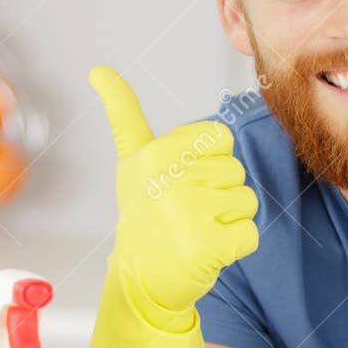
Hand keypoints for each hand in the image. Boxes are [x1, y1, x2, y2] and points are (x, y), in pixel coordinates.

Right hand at [93, 67, 258, 320]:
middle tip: (187, 213)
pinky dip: (236, 246)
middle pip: (235, 170)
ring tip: (196, 230)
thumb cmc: (144, 213)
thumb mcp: (131, 159)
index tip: (181, 181)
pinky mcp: (207, 246)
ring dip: (229, 219)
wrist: (140, 280)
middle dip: (220, 193)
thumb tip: (97, 67)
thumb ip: (122, 112)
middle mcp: (167, 180)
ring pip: (246, 200)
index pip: (220, 138)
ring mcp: (187, 213)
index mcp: (154, 153)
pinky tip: (207, 251)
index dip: (210, 161)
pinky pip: (250, 233)